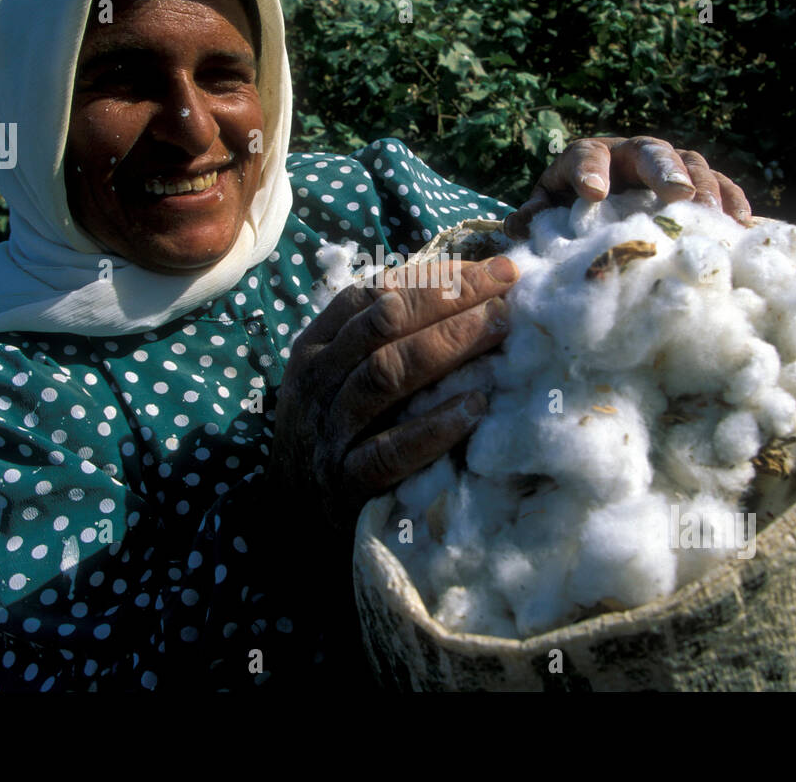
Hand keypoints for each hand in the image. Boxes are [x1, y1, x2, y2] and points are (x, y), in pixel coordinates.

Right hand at [269, 257, 519, 534]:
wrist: (289, 525)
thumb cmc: (332, 439)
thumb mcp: (336, 381)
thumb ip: (379, 342)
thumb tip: (463, 294)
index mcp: (315, 350)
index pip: (371, 296)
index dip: (431, 277)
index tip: (488, 269)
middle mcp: (318, 384)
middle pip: (382, 325)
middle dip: (447, 298)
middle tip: (506, 289)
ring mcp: (330, 433)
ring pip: (385, 375)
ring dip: (446, 345)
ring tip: (499, 328)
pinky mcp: (346, 485)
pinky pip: (390, 452)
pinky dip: (434, 428)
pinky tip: (476, 408)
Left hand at [504, 136, 752, 238]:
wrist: (598, 204)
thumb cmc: (567, 209)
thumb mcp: (546, 211)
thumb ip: (535, 216)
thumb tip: (519, 223)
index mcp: (585, 157)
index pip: (585, 155)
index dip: (589, 171)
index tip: (593, 194)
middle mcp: (629, 154)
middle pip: (649, 152)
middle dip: (663, 171)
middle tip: (676, 194)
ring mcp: (666, 165)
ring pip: (689, 163)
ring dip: (703, 188)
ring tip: (712, 215)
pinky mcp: (694, 184)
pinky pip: (719, 184)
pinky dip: (731, 200)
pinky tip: (740, 224)